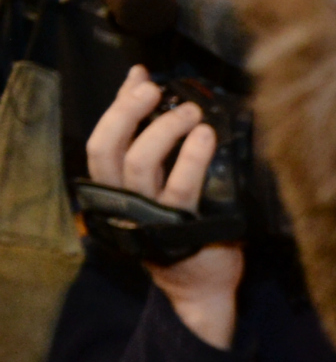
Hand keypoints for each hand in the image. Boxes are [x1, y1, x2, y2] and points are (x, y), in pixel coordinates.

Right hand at [87, 66, 243, 348]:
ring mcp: (148, 217)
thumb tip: (149, 91)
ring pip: (139, 163)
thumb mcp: (164, 185)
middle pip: (107, 148)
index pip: (104, 139)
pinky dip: (191, 157)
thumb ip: (156, 145)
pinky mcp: (181, 229)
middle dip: (128, 111)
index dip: (118, 104)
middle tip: (156, 90)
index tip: (140, 76)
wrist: (204, 285)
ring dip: (163, 129)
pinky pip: (181, 186)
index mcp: (115, 191)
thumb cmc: (186, 228)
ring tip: (190, 113)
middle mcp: (123, 203)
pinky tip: (205, 137)